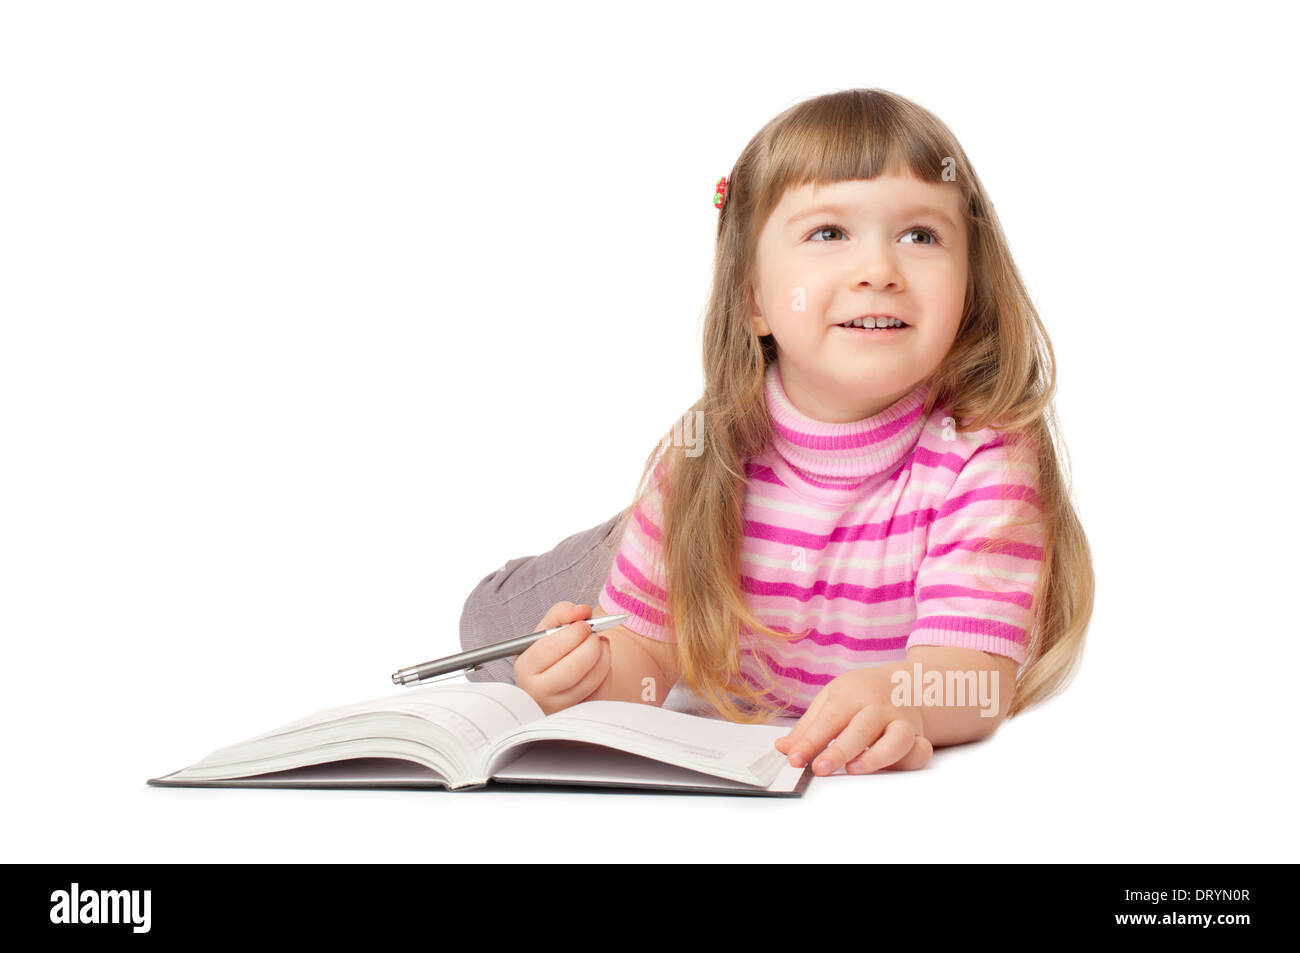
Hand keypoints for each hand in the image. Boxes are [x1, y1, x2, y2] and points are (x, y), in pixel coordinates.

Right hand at [513, 602, 611, 714]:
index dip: (573, 632)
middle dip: (591, 644)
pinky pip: (602, 692)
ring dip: (604, 656)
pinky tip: (600, 663)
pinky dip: (607, 673)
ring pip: (591, 680)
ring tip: (600, 644)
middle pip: (573, 667)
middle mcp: (537, 693)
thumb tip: (583, 610)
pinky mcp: (579, 716)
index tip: (585, 624)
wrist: (551, 683)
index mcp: (525, 668)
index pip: (549, 648)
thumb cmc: (548, 655)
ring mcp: (559, 708)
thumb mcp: (546, 632)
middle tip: (595, 634)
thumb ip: (562, 613)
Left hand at [774, 668, 932, 774]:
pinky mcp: (918, 735)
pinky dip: (912, 759)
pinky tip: (894, 766)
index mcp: (853, 694)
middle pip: (861, 728)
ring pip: (897, 739)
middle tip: (819, 769)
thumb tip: (784, 749)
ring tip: (854, 769)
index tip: (794, 759)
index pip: (829, 719)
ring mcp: (901, 720)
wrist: (905, 683)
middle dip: (840, 751)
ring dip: (876, 756)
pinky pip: (920, 750)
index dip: (810, 741)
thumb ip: (808, 727)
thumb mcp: (832, 698)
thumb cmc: (861, 694)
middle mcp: (879, 706)